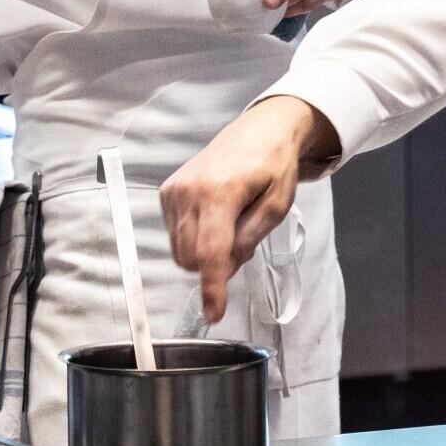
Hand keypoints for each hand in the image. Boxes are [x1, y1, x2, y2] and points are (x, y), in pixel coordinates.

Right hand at [162, 96, 337, 322]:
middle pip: (191, 257)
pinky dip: (195, 238)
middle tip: (243, 242)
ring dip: (205, 253)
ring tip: (231, 225)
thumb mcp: (277, 204)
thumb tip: (225, 267)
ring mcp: (174, 191)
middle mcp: (190, 191)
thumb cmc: (273, 165)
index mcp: (221, 192)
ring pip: (180, 251)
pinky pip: (175, 236)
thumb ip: (250, 238)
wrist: (258, 132)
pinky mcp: (167, 193)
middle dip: (216, 266)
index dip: (213, 288)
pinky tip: (215, 218)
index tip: (214, 313)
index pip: (211, 252)